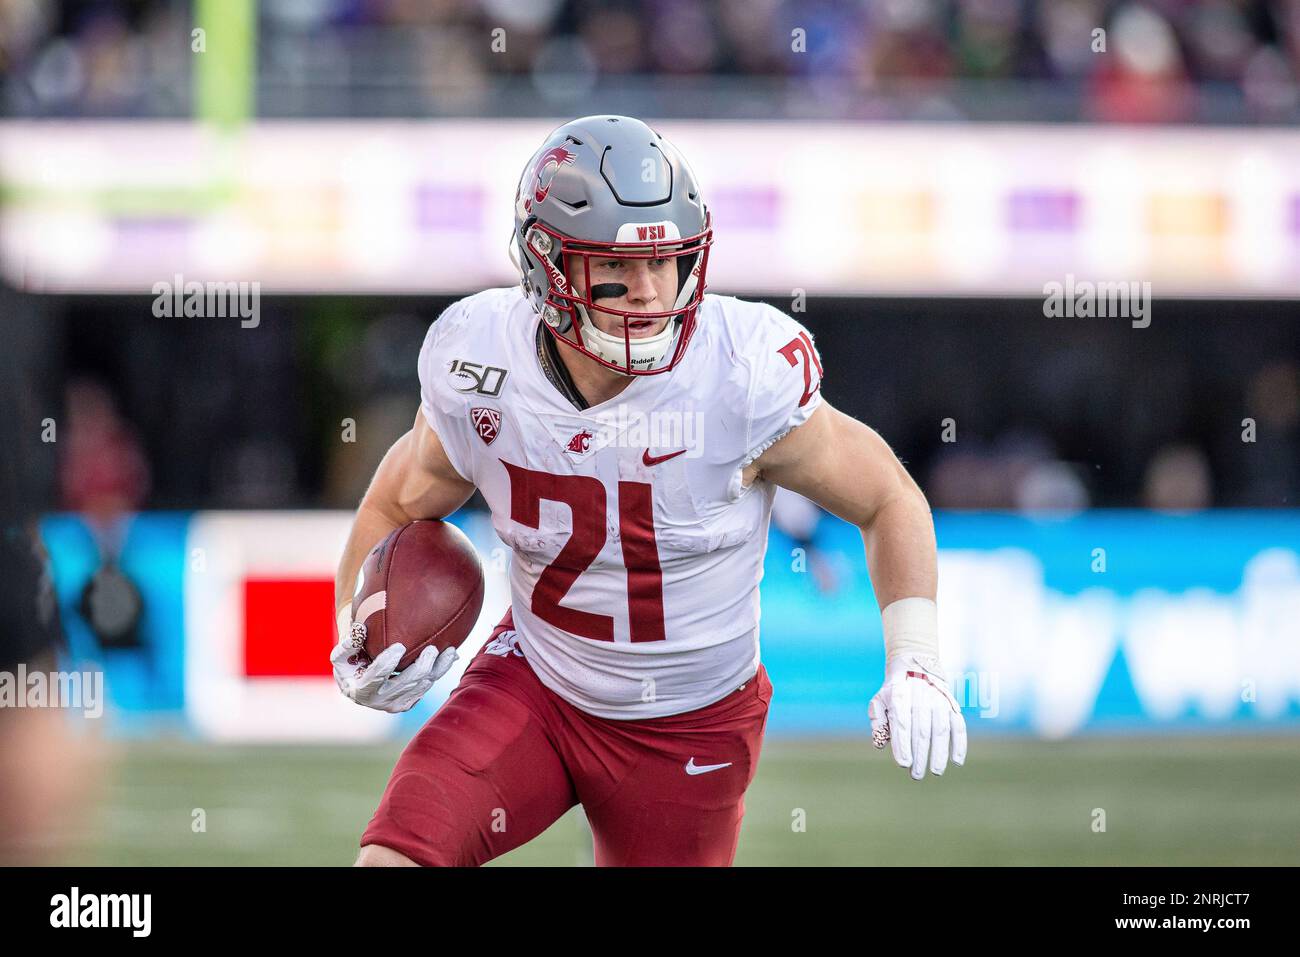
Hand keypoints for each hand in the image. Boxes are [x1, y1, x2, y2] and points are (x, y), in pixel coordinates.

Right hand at [330, 602, 458, 712]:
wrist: (355, 684)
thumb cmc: (347, 665)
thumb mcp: (341, 655)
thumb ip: (350, 642)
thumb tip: (360, 629)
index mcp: (362, 690)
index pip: (377, 675)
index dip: (388, 662)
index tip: (400, 646)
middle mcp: (380, 701)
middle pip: (406, 683)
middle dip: (421, 666)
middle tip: (432, 648)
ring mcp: (395, 704)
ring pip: (421, 686)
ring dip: (437, 669)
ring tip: (449, 650)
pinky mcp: (407, 703)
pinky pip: (426, 688)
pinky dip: (439, 672)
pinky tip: (450, 656)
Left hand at [868, 653, 966, 780]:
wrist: (915, 666)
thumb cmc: (894, 691)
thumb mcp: (879, 700)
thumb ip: (878, 721)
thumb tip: (880, 744)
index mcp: (899, 696)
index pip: (902, 722)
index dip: (903, 744)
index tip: (903, 763)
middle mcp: (921, 698)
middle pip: (921, 730)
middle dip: (920, 755)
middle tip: (916, 774)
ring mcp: (939, 701)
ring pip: (940, 730)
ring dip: (939, 753)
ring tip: (935, 771)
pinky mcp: (951, 705)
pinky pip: (958, 726)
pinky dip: (959, 744)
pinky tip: (956, 761)